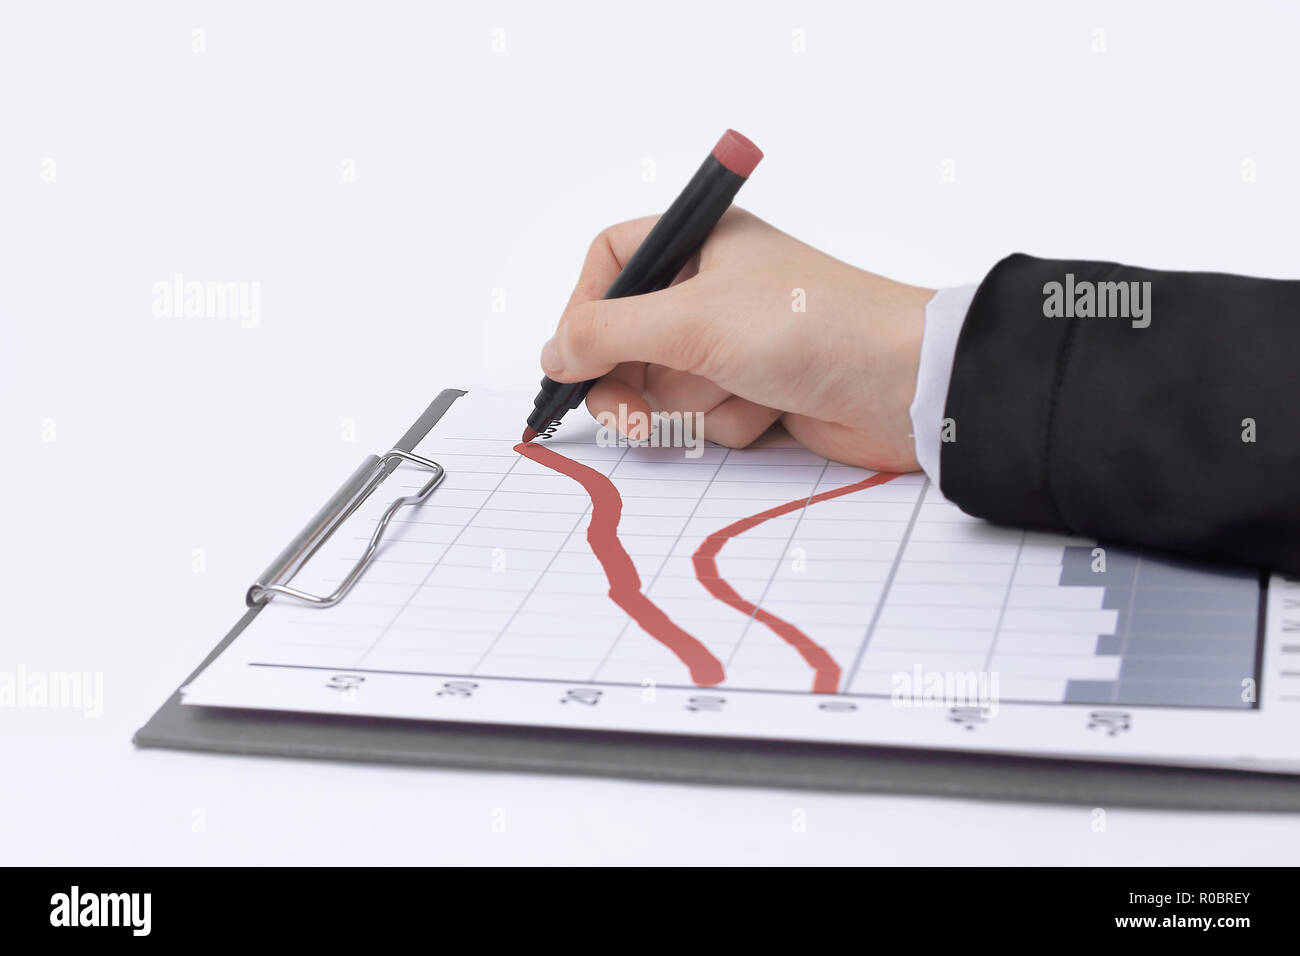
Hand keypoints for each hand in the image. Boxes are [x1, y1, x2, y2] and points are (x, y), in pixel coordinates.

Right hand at [541, 208, 932, 472]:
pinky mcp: (755, 390)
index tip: (573, 356)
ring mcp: (733, 343)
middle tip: (634, 413)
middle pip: (627, 338)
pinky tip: (771, 410)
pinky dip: (731, 421)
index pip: (612, 260)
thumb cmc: (808, 327)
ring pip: (665, 387)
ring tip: (741, 393)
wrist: (905, 387)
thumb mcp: (692, 321)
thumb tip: (552, 352)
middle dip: (634, 382)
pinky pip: (706, 416)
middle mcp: (712, 288)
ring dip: (695, 404)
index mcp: (700, 242)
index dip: (585, 308)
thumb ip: (607, 333)